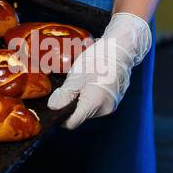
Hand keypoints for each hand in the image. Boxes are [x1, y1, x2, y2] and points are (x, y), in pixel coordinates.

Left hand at [47, 11, 152, 129]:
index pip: (72, 123)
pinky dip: (88, 96)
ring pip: (87, 109)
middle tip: (66, 87)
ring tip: (79, 82)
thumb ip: (64, 95)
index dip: (60, 116)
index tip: (54, 106)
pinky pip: (96, 104)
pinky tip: (88, 82)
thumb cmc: (98, 59)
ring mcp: (110, 105)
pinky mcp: (113, 101)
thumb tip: (53, 107)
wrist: (120, 50)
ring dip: (79, 99)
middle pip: (79, 115)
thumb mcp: (75, 76)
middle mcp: (104, 109)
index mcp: (94, 104)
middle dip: (70, 104)